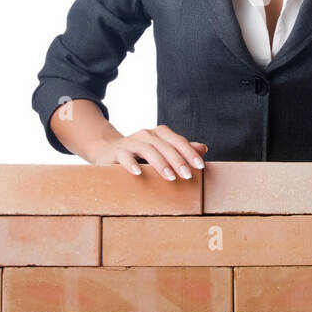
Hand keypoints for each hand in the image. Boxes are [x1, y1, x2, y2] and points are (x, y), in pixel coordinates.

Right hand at [92, 124, 206, 179]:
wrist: (108, 150)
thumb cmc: (140, 155)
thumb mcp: (161, 152)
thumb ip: (180, 151)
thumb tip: (204, 148)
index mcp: (159, 134)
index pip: (178, 141)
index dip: (190, 153)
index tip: (201, 167)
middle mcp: (146, 134)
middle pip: (166, 146)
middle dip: (178, 161)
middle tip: (187, 176)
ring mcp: (131, 141)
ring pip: (148, 150)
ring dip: (160, 163)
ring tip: (170, 177)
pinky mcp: (118, 151)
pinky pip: (125, 156)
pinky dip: (131, 164)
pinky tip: (138, 173)